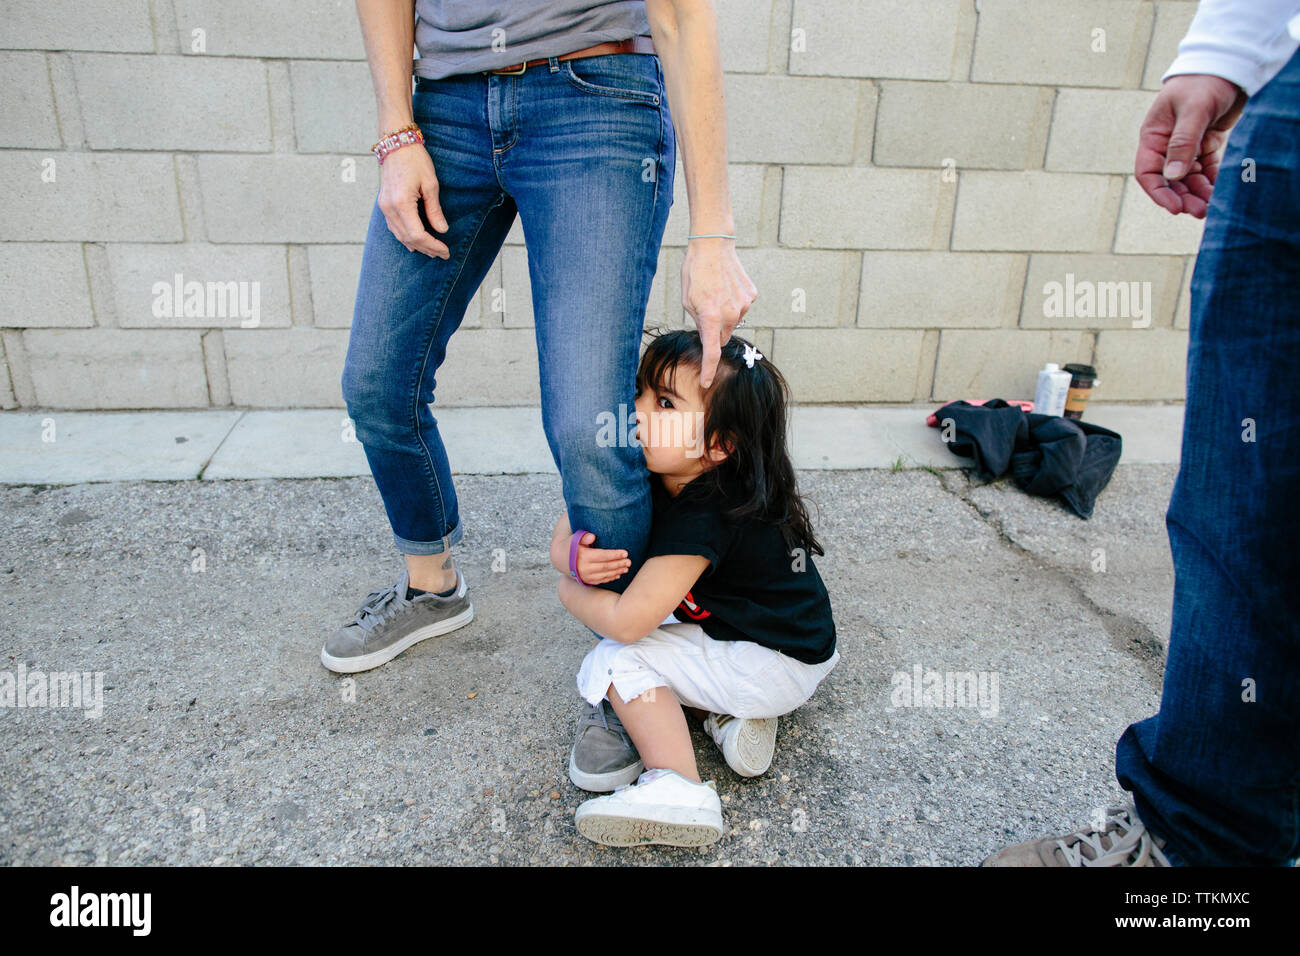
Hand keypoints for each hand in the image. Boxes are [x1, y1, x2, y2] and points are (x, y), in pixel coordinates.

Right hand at [377, 142, 451, 257]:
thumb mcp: (430, 184)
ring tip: (432, 251)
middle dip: (426, 248)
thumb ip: (435, 210)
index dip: (433, 245)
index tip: (445, 250)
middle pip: (408, 239)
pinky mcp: (383, 204)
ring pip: (399, 236)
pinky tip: (415, 243)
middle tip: (442, 254)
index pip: (417, 234)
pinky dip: (405, 237)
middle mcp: (389, 208)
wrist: (396, 144)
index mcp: (401, 203)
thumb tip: (442, 230)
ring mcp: (384, 207)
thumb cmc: (415, 160)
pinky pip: (394, 228)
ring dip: (416, 245)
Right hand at [570, 531, 630, 584]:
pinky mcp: (586, 581)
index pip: (603, 556)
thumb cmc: (570, 545)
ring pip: (604, 575)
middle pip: (606, 567)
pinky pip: (601, 580)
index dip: (615, 555)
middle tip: (629, 561)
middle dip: (619, 564)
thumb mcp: (575, 539)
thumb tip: (592, 536)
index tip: (625, 553)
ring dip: (617, 572)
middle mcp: (584, 568)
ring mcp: (585, 576)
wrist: (559, 559)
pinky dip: (610, 578)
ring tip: (626, 568)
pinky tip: (618, 574)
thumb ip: (584, 537)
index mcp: (583, 557)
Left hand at [682, 238, 757, 387]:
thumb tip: (708, 336)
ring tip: (715, 292)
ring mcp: (743, 305)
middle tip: (705, 310)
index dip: (709, 370)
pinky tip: (726, 286)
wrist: (713, 245)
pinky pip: (741, 307)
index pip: (712, 353)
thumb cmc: (694, 272)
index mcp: (710, 317)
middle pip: (722, 336)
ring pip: (732, 321)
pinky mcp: (751, 295)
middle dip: (714, 331)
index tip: (707, 383)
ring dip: (724, 314)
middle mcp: (729, 314)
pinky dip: (733, 302)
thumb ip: (698, 322)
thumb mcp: (687, 301)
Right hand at [1134, 74, 1246, 217]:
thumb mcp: (1193, 110)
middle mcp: (1166, 144)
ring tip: (1210, 206)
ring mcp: (1185, 145)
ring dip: (1197, 194)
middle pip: (1169, 180)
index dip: (1159, 193)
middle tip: (1200, 211)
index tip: (1175, 208)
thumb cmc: (1205, 82)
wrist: (1228, 64)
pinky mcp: (1204, 144)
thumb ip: (1182, 143)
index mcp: (1154, 135)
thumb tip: (1172, 177)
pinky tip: (1219, 191)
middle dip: (1183, 197)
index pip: (1148, 172)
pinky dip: (1211, 181)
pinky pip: (1205, 169)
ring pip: (1187, 178)